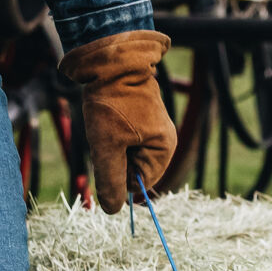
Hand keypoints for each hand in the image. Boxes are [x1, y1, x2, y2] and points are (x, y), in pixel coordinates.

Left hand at [59, 30, 176, 213]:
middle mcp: (165, 141)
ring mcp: (155, 130)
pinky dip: (113, 137)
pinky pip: (126, 141)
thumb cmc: (112, 102)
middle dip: (115, 161)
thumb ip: (110, 181)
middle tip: (106, 138)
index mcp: (164, 150)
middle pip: (135, 171)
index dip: (119, 178)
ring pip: (127, 156)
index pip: (141, 184)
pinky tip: (108, 120)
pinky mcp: (143, 120)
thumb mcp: (107, 146)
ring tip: (107, 126)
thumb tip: (113, 210)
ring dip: (112, 148)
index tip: (107, 157)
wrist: (112, 60)